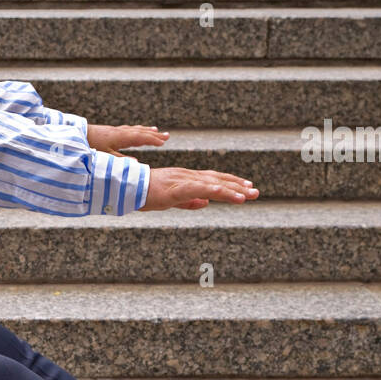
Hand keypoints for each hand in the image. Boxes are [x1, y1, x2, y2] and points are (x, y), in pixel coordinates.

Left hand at [87, 123, 168, 154]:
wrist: (80, 134)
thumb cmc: (92, 145)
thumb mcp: (107, 155)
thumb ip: (121, 159)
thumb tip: (137, 163)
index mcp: (122, 138)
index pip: (141, 138)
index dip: (153, 140)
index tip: (164, 142)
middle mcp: (122, 132)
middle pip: (142, 132)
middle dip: (155, 134)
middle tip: (167, 136)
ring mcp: (118, 130)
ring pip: (136, 129)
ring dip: (147, 130)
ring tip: (157, 130)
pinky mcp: (113, 130)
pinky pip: (130, 129)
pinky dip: (137, 129)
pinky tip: (138, 130)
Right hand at [140, 167, 258, 210]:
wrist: (125, 188)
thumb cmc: (143, 193)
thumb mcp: (170, 200)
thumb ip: (188, 201)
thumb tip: (206, 203)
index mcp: (186, 178)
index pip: (213, 179)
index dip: (230, 183)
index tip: (246, 187)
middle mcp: (188, 176)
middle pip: (217, 179)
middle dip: (237, 186)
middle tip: (255, 192)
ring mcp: (183, 180)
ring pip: (213, 184)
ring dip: (232, 190)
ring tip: (248, 195)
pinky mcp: (177, 188)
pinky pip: (200, 189)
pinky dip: (216, 191)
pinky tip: (229, 196)